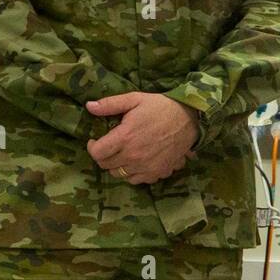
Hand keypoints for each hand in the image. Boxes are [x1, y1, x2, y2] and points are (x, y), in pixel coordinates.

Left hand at [85, 93, 199, 184]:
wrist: (190, 119)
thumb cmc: (161, 107)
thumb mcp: (135, 99)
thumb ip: (110, 104)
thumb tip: (89, 106)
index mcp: (125, 137)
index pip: (97, 153)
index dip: (92, 147)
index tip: (95, 141)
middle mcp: (133, 156)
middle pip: (106, 166)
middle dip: (103, 156)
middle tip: (109, 147)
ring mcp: (146, 167)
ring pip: (120, 175)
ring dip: (117, 166)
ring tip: (123, 154)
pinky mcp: (157, 172)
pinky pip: (137, 180)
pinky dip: (133, 173)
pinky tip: (138, 162)